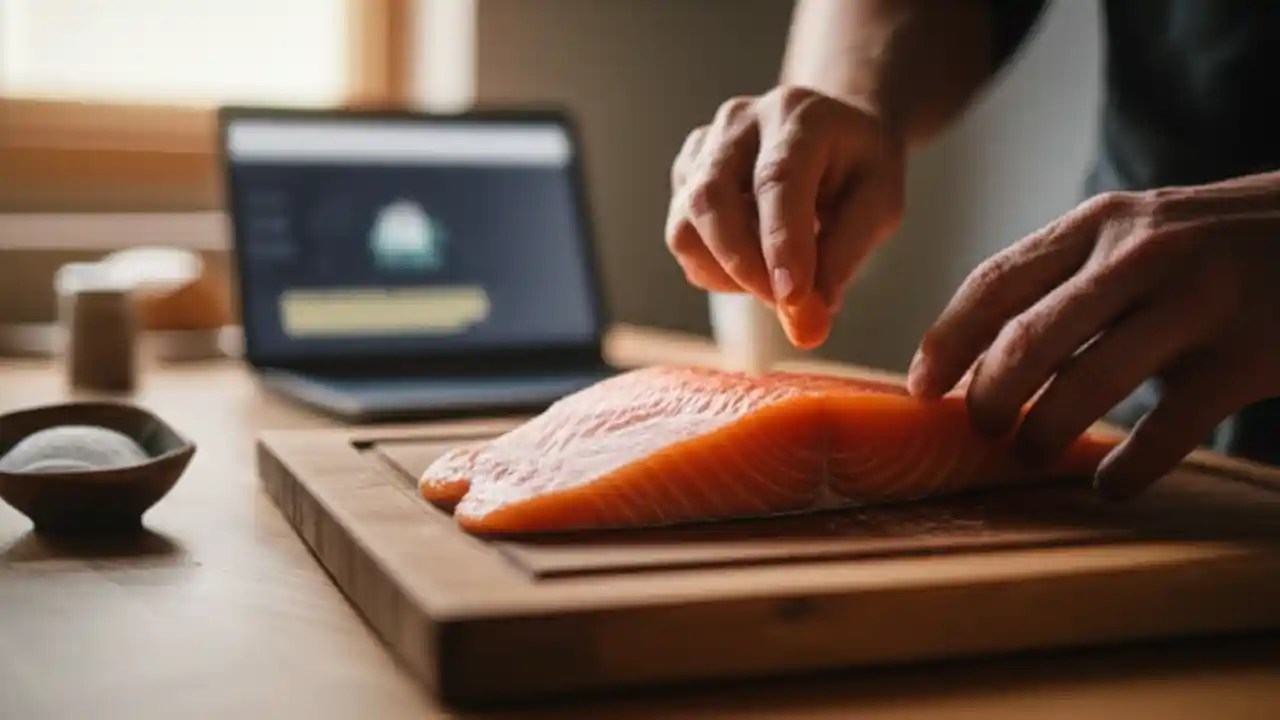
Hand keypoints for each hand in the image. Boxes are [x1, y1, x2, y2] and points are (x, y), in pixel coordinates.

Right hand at [666, 86, 905, 348]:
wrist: (832, 132)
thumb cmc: (858, 168)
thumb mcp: (878, 205)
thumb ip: (844, 259)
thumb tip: (807, 324)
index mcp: (800, 116)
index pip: (777, 181)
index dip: (781, 244)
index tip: (792, 299)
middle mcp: (740, 121)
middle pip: (711, 198)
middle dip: (743, 266)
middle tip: (785, 306)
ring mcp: (703, 145)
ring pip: (685, 225)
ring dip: (727, 274)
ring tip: (774, 282)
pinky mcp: (685, 174)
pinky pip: (683, 238)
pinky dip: (715, 269)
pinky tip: (754, 262)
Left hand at [907, 174, 1279, 498]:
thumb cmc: (1217, 246)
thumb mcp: (1139, 234)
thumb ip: (1070, 279)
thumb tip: (982, 355)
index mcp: (1099, 223)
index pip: (993, 283)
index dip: (945, 342)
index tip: (918, 390)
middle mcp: (1140, 253)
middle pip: (1025, 340)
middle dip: (987, 398)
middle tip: (979, 432)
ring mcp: (1197, 301)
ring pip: (1085, 385)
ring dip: (1044, 433)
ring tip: (1031, 455)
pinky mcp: (1248, 355)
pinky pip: (1166, 429)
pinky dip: (1126, 469)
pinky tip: (1108, 485)